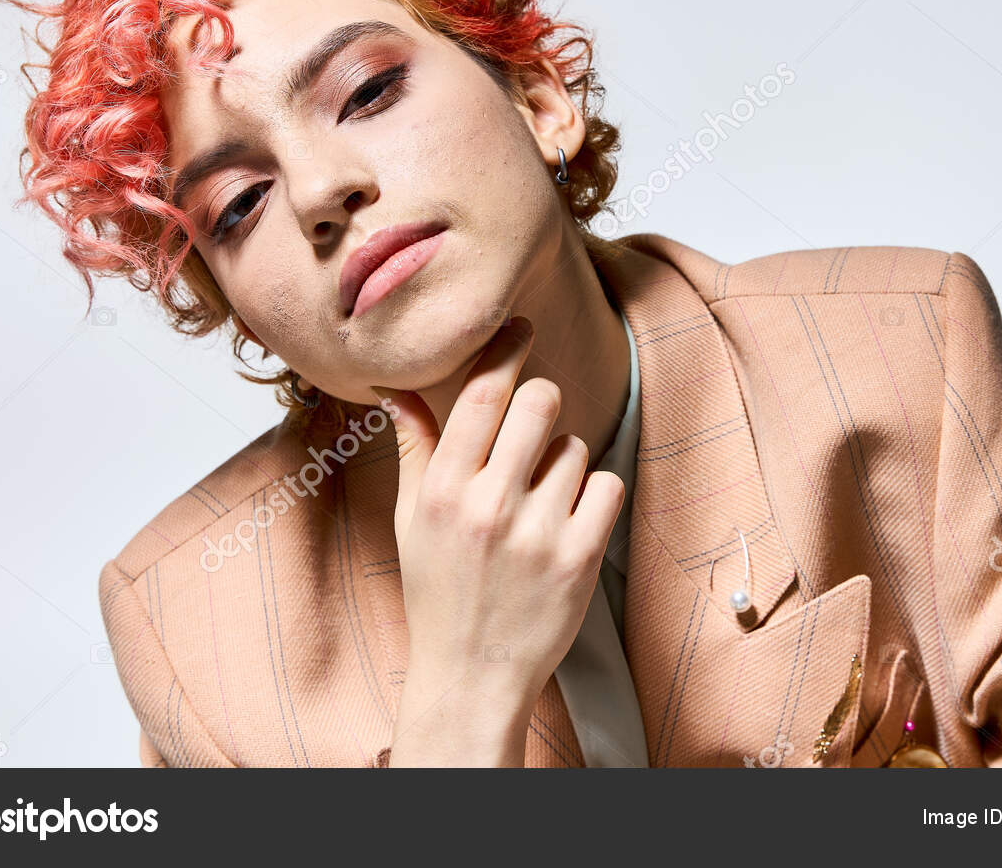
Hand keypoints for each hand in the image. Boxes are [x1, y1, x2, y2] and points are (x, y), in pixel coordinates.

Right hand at [371, 316, 623, 765]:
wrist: (472, 675)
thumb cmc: (439, 591)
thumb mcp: (413, 518)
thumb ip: (415, 446)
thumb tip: (395, 385)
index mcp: (442, 489)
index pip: (482, 392)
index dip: (506, 347)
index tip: (520, 326)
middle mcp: (488, 505)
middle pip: (540, 401)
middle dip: (541, 404)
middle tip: (533, 428)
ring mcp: (537, 532)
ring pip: (575, 447)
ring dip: (564, 464)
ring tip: (539, 503)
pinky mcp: (579, 558)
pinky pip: (606, 485)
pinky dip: (594, 496)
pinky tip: (567, 522)